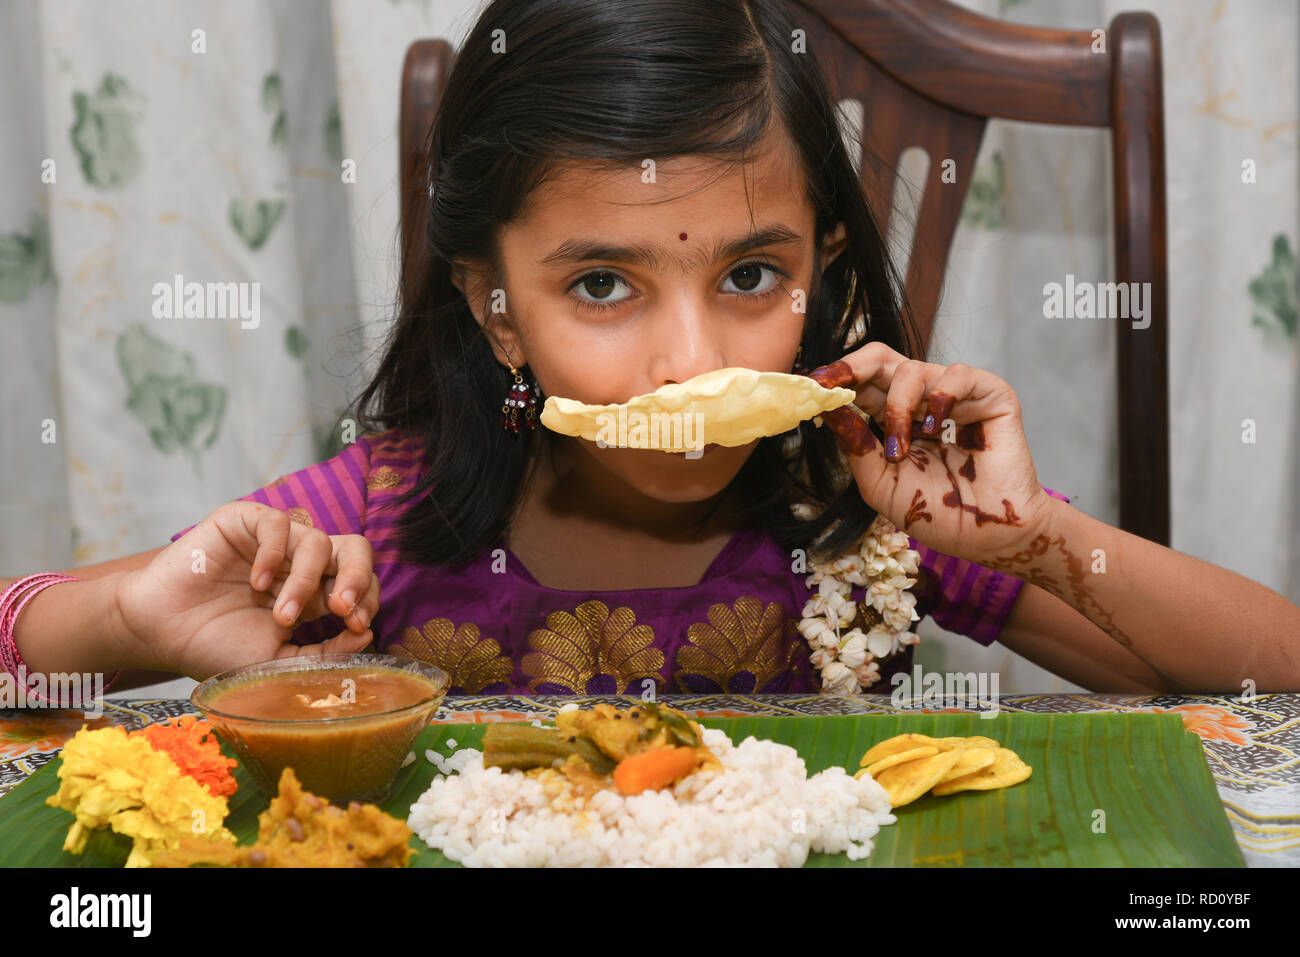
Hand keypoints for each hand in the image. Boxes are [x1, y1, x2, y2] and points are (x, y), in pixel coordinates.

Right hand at [115, 501, 378, 678]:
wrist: (160, 633)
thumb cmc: (216, 648)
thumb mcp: (279, 661)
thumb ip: (325, 652)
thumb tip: (368, 633)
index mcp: (314, 594)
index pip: (361, 583)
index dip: (367, 600)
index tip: (356, 626)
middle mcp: (299, 564)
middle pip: (354, 551)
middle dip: (358, 578)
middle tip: (342, 609)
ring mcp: (274, 542)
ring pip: (318, 542)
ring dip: (304, 582)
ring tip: (281, 615)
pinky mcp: (244, 523)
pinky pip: (277, 523)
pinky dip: (275, 552)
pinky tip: (256, 582)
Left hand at [807, 343, 1056, 565]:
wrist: (990, 536)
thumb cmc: (939, 515)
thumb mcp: (881, 485)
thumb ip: (856, 447)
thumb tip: (827, 409)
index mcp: (894, 419)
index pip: (861, 385)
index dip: (836, 382)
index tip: (809, 386)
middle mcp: (922, 401)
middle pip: (881, 360)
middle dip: (851, 367)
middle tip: (831, 383)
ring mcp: (955, 396)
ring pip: (912, 369)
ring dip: (898, 408)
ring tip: (902, 450)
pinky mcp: (989, 396)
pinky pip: (957, 374)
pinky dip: (940, 396)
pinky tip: (936, 428)